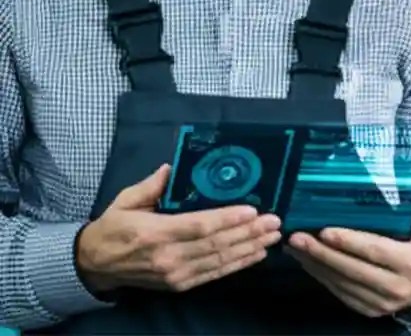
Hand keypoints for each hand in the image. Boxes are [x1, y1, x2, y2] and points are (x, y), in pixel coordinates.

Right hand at [75, 164, 281, 294]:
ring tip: (272, 236)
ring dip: (249, 248)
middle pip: (215, 244)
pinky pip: (213, 274)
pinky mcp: (179, 285)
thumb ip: (151, 185)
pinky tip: (255, 254)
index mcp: (154, 232)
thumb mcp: (126, 200)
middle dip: (248, 233)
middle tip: (274, 222)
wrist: (94, 265)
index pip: (198, 226)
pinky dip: (237, 265)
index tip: (253, 210)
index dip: (228, 219)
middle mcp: (167, 256)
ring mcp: (174, 274)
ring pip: (219, 261)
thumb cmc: (113, 227)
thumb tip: (172, 166)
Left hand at [285, 211, 410, 318]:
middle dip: (322, 253)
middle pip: (352, 269)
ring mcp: (379, 302)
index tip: (325, 231)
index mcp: (410, 264)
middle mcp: (394, 286)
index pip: (375, 251)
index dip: (349, 242)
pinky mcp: (368, 310)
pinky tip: (308, 263)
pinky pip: (340, 293)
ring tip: (296, 248)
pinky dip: (322, 278)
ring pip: (341, 283)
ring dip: (316, 265)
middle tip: (298, 238)